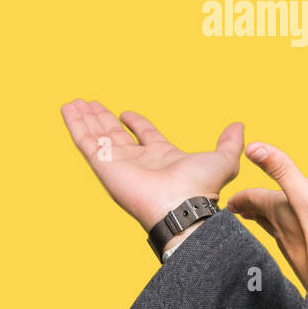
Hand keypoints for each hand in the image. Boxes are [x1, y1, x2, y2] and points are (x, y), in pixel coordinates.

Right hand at [59, 98, 243, 231]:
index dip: (135, 123)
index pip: (144, 135)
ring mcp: (118, 162)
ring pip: (97, 136)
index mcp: (161, 156)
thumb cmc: (201, 188)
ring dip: (85, 119)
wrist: (181, 206)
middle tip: (91, 104)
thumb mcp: (223, 159)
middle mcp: (137, 160)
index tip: (126, 113)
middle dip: (103, 119)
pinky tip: (68, 109)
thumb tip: (239, 125)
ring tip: (74, 102)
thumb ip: (230, 142)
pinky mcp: (104, 164)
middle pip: (115, 134)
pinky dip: (75, 124)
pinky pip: (85, 141)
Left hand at [228, 140, 307, 285]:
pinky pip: (293, 244)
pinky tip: (297, 241)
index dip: (242, 196)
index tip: (231, 200)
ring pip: (275, 231)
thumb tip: (252, 146)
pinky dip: (287, 236)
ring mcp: (295, 250)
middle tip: (238, 209)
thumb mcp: (304, 193)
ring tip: (262, 220)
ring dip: (266, 222)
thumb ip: (281, 169)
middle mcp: (282, 231)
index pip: (253, 199)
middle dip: (250, 209)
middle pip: (261, 217)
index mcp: (278, 212)